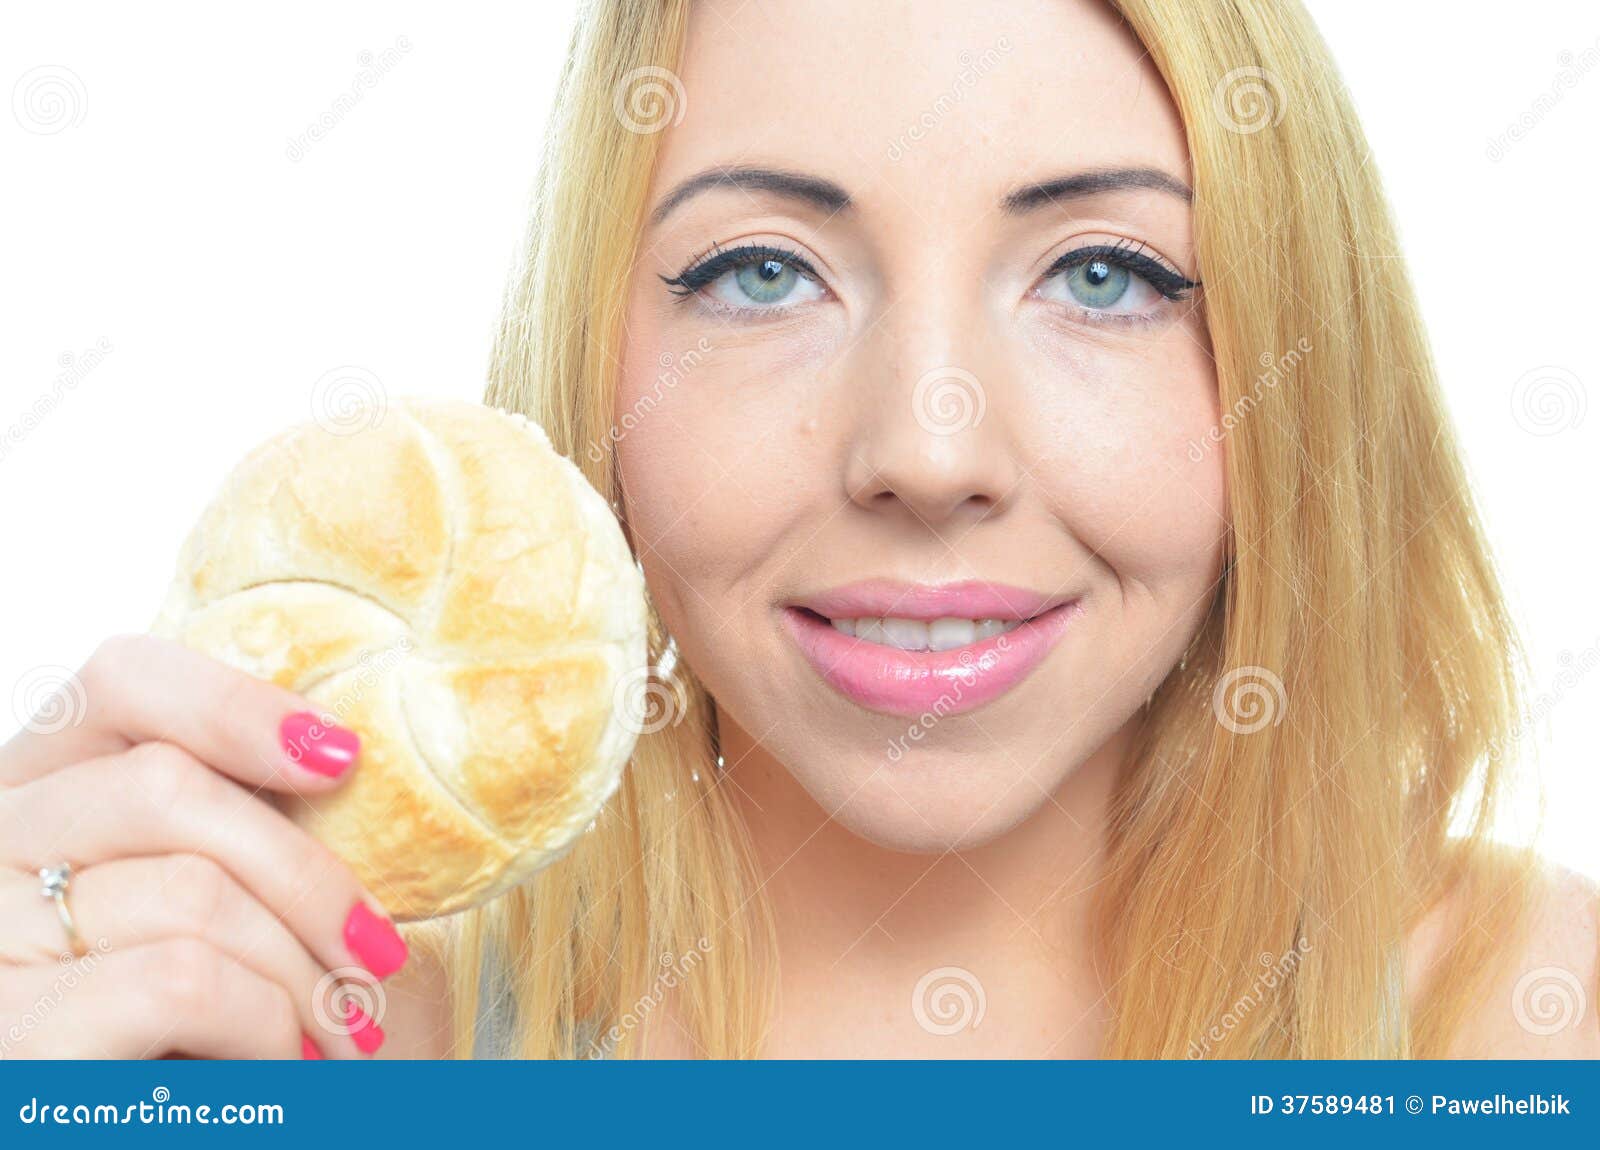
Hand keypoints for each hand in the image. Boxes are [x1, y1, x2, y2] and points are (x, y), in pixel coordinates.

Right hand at [0, 634, 409, 1058]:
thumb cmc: (210, 1040)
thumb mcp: (224, 913)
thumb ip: (240, 828)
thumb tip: (344, 754)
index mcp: (39, 796)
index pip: (118, 680)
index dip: (236, 702)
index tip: (340, 757)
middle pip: (169, 786)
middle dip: (308, 876)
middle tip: (379, 954)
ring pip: (192, 890)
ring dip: (305, 974)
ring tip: (344, 1034)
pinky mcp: (9, 1032)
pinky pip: (180, 980)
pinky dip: (266, 1024)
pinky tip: (284, 1066)